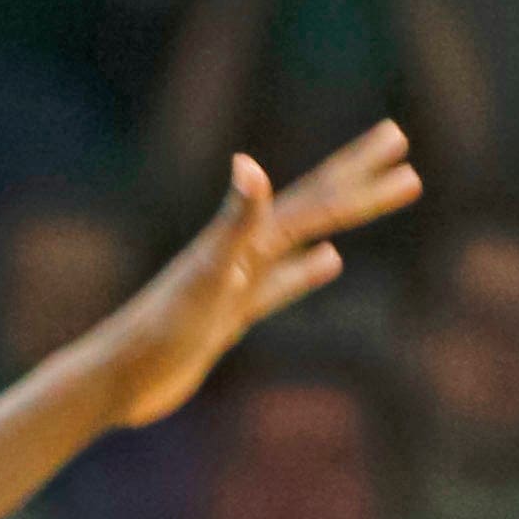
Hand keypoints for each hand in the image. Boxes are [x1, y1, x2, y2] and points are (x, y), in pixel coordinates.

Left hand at [93, 121, 420, 427]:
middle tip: (399, 144)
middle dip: (358, 178)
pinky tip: (328, 262)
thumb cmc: (159, 330)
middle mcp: (242, 255)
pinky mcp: (229, 316)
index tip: (398, 139)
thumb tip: (248, 163)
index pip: (313, 199)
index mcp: (244, 243)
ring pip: (300, 242)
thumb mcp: (206, 275)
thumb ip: (233, 224)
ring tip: (374, 197)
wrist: (118, 379)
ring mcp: (236, 285)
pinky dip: (305, 272)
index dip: (357, 171)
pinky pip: (279, 286)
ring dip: (338, 220)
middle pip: (312, 208)